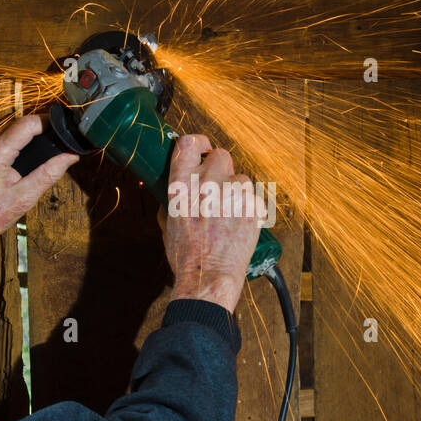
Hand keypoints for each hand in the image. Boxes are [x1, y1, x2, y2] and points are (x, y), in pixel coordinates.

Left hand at [0, 115, 77, 267]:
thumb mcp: (25, 198)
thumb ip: (49, 173)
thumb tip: (70, 157)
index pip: (27, 123)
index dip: (48, 123)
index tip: (62, 130)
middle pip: (19, 124)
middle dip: (39, 131)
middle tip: (56, 145)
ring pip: (10, 130)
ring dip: (27, 138)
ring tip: (42, 154)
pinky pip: (1, 139)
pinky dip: (15, 145)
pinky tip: (22, 161)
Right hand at [160, 134, 262, 312]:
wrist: (208, 277)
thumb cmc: (186, 256)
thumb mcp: (168, 223)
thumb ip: (172, 200)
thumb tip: (173, 190)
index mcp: (181, 185)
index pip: (189, 143)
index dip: (198, 143)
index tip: (202, 148)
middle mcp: (207, 184)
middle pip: (220, 156)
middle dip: (219, 169)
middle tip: (216, 187)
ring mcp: (233, 193)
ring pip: (240, 177)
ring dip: (235, 189)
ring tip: (228, 212)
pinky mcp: (253, 206)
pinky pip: (252, 195)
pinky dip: (247, 206)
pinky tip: (238, 222)